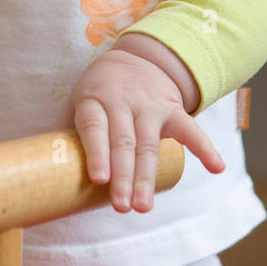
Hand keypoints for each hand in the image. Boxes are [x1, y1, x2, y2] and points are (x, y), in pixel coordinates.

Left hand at [71, 47, 225, 213]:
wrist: (135, 57)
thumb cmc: (100, 94)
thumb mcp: (80, 101)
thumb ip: (73, 134)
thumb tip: (50, 177)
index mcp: (94, 100)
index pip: (95, 128)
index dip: (97, 153)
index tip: (99, 179)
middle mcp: (122, 102)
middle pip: (123, 143)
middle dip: (123, 177)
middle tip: (122, 207)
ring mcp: (150, 105)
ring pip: (149, 145)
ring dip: (147, 177)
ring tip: (143, 207)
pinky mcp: (172, 109)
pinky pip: (190, 128)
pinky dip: (205, 147)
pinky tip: (216, 167)